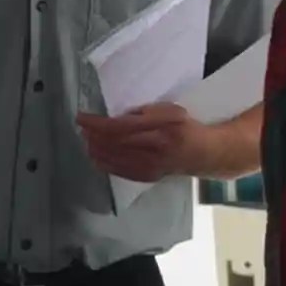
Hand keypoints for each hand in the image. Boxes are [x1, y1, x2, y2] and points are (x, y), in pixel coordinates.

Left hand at [76, 102, 210, 182]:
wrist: (204, 153)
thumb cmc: (184, 126)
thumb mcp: (168, 109)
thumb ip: (144, 112)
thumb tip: (116, 116)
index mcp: (161, 127)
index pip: (121, 126)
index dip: (97, 123)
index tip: (81, 117)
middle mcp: (156, 148)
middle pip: (116, 143)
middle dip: (94, 136)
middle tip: (81, 128)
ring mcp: (153, 165)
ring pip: (116, 158)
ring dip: (96, 149)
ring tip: (86, 140)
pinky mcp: (150, 176)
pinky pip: (123, 171)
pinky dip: (105, 164)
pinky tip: (95, 157)